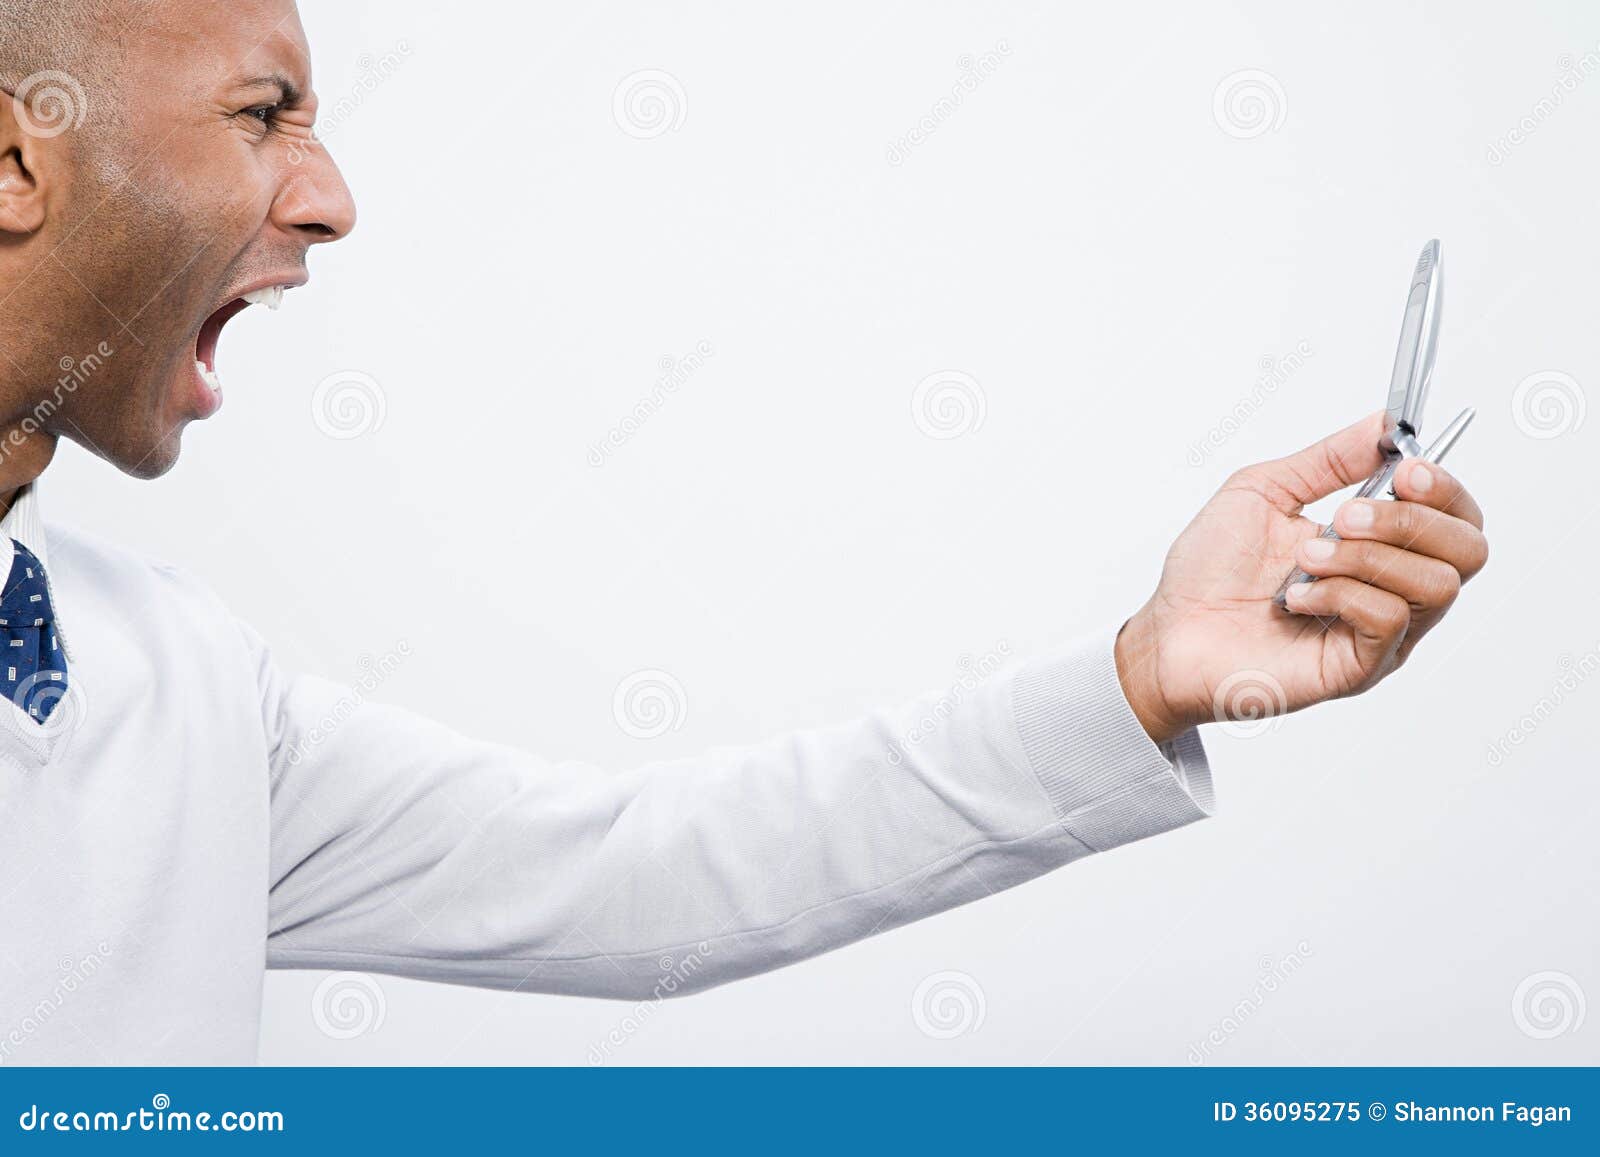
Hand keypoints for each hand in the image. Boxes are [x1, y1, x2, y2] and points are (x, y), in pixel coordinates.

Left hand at [1115, 411, 1488, 744]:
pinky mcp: (1359, 668)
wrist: (1169, 634)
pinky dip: (1342, 594)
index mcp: (1380, 546)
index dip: (1445, 488)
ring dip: (1367, 557)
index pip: (1458, 518)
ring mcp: (1382, 635)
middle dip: (1410, 519)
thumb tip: (1385, 423)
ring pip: (1435, 585)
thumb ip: (1329, 459)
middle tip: (1345, 515)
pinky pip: (1388, 621)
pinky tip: (1298, 597)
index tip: (1404, 469)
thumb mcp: (1264, 492)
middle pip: (1469, 551)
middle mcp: (1393, 590)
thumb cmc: (1210, 573)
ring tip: (1307, 559)